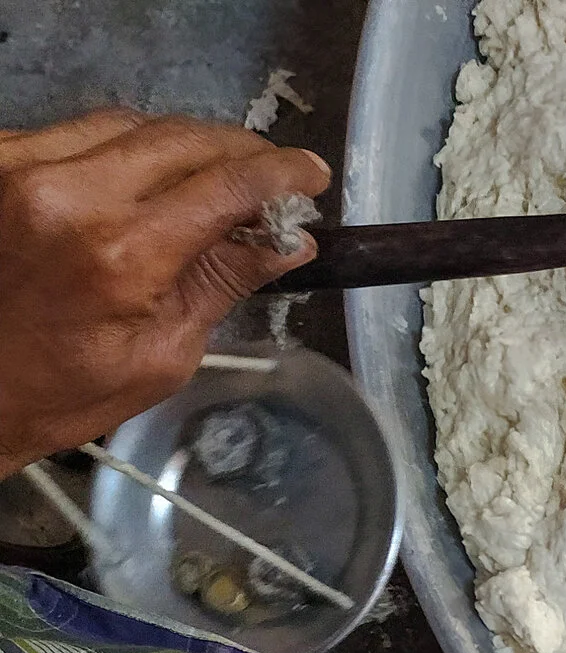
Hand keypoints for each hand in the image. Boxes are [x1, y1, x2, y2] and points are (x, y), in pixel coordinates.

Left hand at [0, 111, 329, 476]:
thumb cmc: (65, 390)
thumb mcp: (164, 354)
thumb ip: (221, 282)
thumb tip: (287, 240)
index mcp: (121, 254)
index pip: (224, 185)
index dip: (280, 173)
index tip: (313, 175)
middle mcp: (68, 192)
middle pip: (182, 139)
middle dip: (239, 152)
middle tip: (273, 177)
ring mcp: (22, 165)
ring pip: (132, 124)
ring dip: (183, 148)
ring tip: (210, 182)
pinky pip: (80, 133)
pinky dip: (125, 152)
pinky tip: (142, 186)